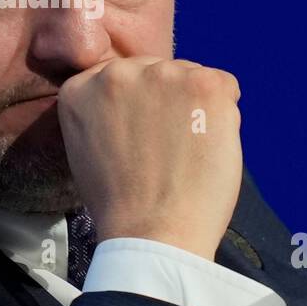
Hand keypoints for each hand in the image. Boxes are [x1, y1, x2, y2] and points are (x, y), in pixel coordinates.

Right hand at [57, 56, 242, 260]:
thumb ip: (101, 111)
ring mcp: (162, 74)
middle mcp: (117, 71)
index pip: (120, 77)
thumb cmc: (121, 203)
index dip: (138, 107)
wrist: (153, 235)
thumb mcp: (86, 146)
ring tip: (186, 151)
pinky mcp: (204, 84)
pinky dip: (225, 114)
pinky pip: (225, 86)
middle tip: (167, 148)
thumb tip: (135, 98)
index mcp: (81, 86)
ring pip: (190, 77)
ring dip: (195, 107)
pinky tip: (207, 145)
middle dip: (167, 102)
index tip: (141, 138)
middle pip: (156, 70)